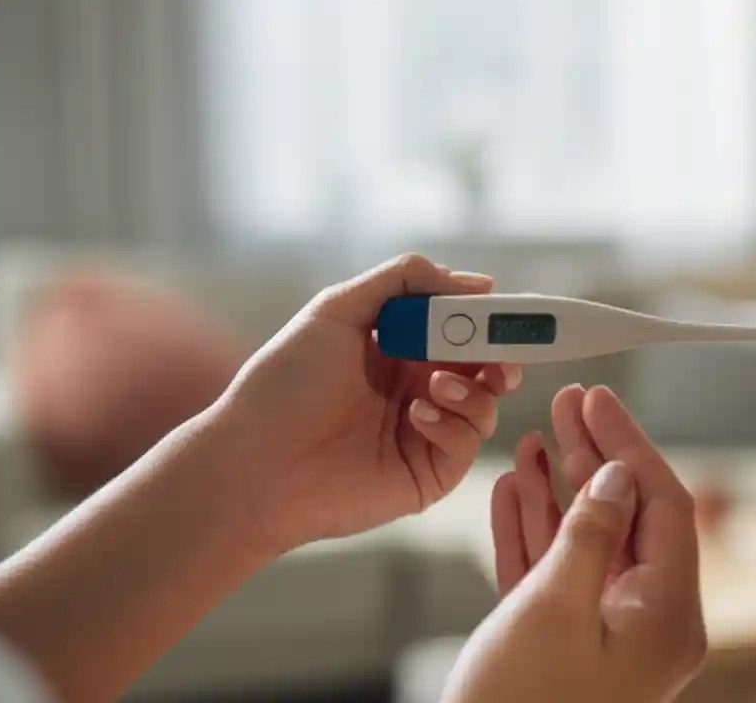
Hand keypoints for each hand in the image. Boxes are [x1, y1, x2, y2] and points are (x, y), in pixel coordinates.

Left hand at [212, 253, 522, 552]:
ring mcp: (424, 434)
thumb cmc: (285, 383)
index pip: (458, 328)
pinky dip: (453, 425)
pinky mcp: (426, 475)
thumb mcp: (336, 310)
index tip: (501, 308)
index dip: (482, 318)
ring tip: (436, 384)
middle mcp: (416, 390)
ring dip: (474, 390)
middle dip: (498, 356)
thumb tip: (476, 281)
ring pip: (484, 406)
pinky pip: (466, 445)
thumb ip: (400, 280)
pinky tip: (416, 416)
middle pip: (483, 368)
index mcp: (398, 350)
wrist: (255, 461)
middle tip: (500, 353)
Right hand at [443, 386, 706, 702]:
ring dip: (558, 490)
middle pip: (628, 517)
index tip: (599, 400)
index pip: (664, 505)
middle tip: (568, 404)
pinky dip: (535, 532)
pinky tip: (513, 490)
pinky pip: (558, 574)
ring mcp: (607, 635)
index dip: (629, 445)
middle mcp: (648, 623)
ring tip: (533, 438)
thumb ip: (592, 532)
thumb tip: (619, 476)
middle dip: (594, 459)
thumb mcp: (555, 606)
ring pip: (589, 542)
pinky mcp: (566, 645)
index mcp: (668, 615)